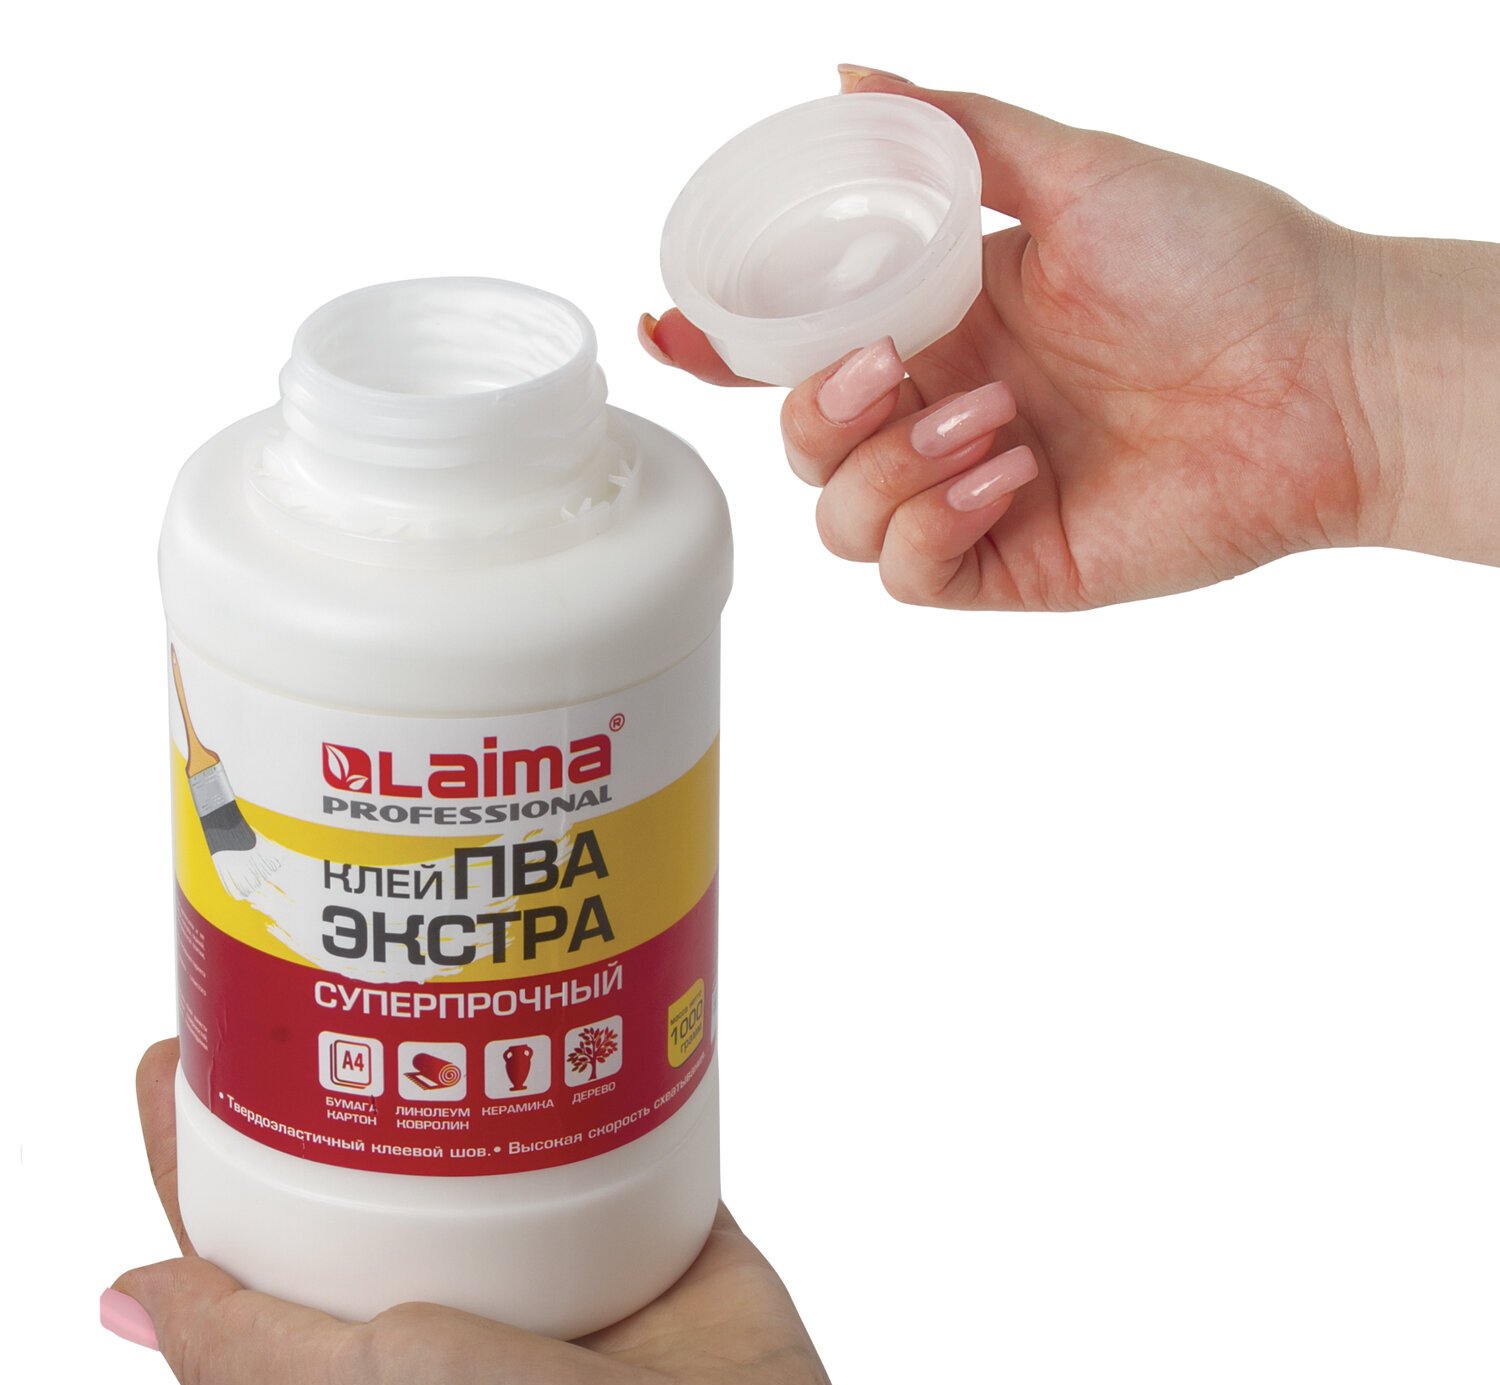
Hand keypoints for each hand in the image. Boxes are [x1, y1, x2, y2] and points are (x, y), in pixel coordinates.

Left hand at [104, 1040, 869, 1384]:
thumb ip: (242, 1350)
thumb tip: (128, 1302)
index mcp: (382, 1352)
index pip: (278, 1224)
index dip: (228, 1136)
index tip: (193, 1048)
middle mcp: (471, 1302)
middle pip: (398, 1159)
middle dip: (363, 1070)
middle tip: (335, 975)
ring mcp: (572, 1265)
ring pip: (513, 1135)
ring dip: (493, 1060)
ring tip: (460, 972)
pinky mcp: (662, 1231)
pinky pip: (630, 1131)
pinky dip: (612, 1074)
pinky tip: (589, 1012)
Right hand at [643, 67, 1499, 607]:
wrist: (1320, 372)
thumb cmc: (1219, 260)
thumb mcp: (1078, 172)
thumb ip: (956, 135)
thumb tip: (847, 81)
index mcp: (944, 320)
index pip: (803, 344)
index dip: (726, 346)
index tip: (675, 328)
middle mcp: (943, 407)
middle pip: (801, 439)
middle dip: (818, 410)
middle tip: (893, 369)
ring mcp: (968, 492)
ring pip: (837, 517)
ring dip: (892, 468)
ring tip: (999, 420)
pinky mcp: (1002, 561)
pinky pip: (904, 572)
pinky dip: (933, 522)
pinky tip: (1012, 475)